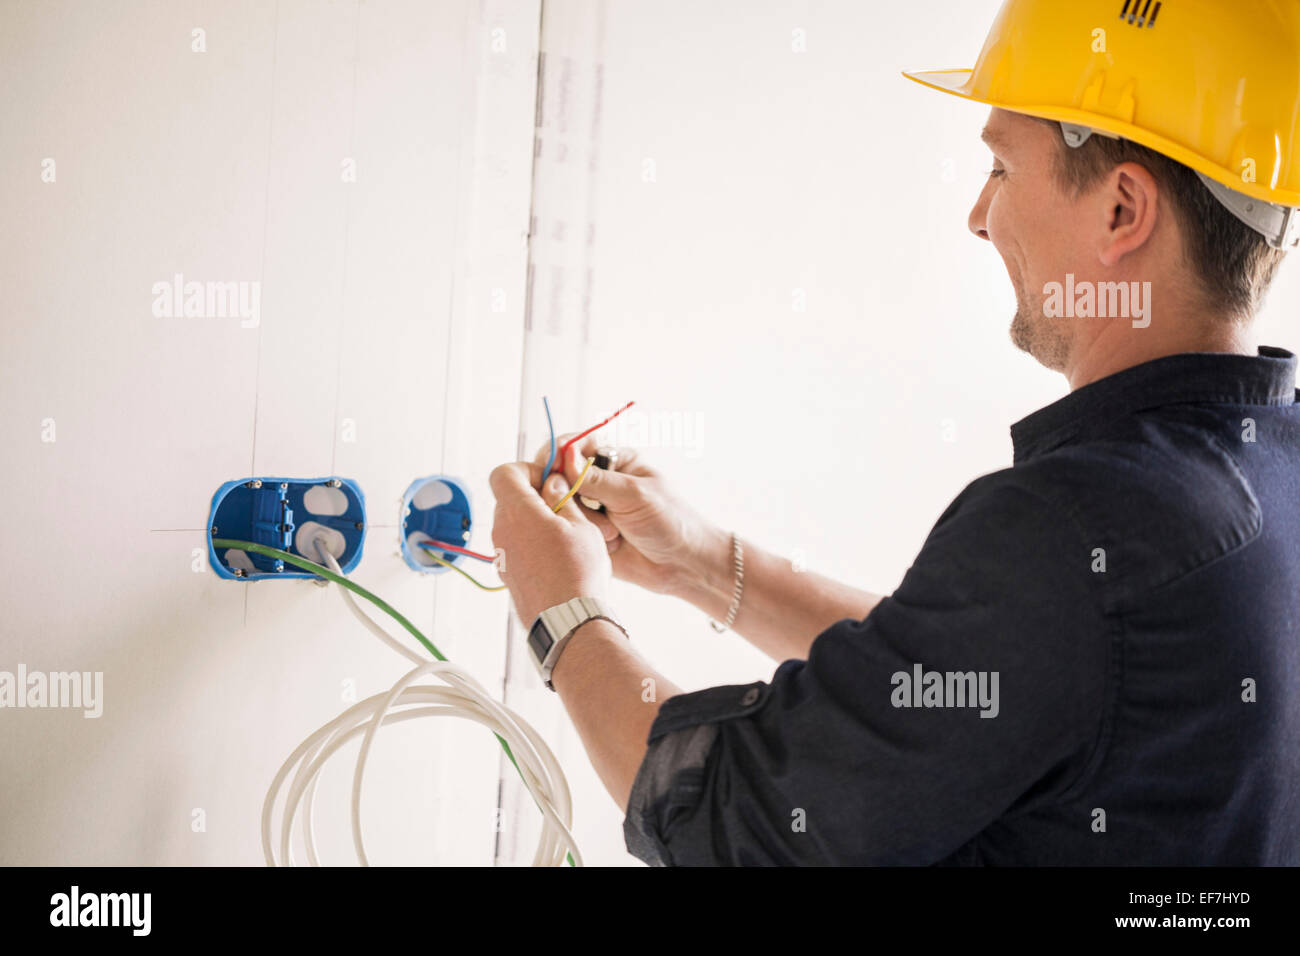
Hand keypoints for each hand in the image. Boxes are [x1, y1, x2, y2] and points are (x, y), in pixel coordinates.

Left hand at [488, 460, 611, 626]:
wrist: (568, 621)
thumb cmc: (578, 574)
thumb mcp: (581, 526)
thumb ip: (563, 499)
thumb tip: (552, 484)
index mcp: (518, 512)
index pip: (504, 473)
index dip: (528, 469)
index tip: (550, 480)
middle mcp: (502, 531)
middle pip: (509, 497)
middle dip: (536, 495)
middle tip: (565, 506)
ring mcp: (501, 553)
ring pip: (514, 521)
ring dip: (535, 519)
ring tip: (567, 534)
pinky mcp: (507, 571)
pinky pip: (515, 544)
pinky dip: (532, 541)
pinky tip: (558, 555)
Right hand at [534, 435, 723, 596]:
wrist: (682, 565)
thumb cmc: (670, 521)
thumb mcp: (634, 494)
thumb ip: (597, 479)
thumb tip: (564, 457)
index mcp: (614, 462)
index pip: (574, 447)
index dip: (557, 453)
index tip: (550, 465)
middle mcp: (599, 483)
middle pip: (559, 476)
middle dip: (568, 493)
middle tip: (586, 508)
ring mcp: (591, 510)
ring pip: (561, 506)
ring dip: (582, 519)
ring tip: (612, 534)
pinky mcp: (587, 535)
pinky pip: (567, 531)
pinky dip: (581, 537)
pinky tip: (607, 545)